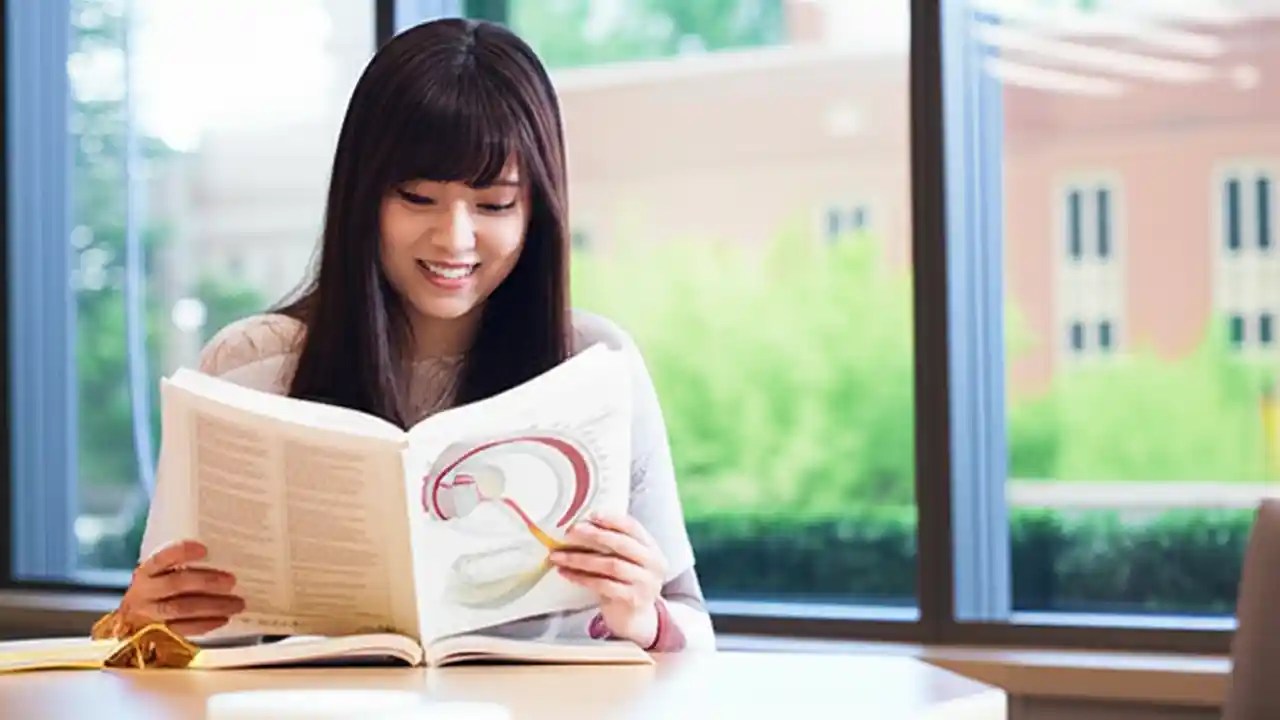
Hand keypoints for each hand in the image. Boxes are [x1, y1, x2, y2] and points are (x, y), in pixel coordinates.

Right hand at [118, 540, 243, 636]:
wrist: (128, 625)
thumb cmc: (154, 592)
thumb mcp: (158, 576)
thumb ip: (179, 567)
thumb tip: (219, 558)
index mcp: (146, 573)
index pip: (161, 559)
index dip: (181, 553)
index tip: (204, 549)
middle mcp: (145, 593)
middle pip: (175, 584)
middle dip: (205, 582)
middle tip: (231, 581)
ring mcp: (150, 615)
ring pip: (181, 609)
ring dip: (212, 606)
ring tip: (237, 603)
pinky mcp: (158, 634)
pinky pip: (183, 629)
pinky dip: (205, 624)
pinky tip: (224, 619)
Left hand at [549, 513, 666, 646]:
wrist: (634, 618)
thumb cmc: (625, 582)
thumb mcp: (626, 560)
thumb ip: (613, 544)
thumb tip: (580, 525)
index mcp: (652, 548)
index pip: (634, 527)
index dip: (613, 519)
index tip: (591, 514)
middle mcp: (653, 564)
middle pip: (623, 545)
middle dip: (595, 536)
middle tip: (572, 532)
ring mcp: (645, 583)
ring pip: (610, 565)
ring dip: (581, 559)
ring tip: (559, 556)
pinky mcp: (632, 600)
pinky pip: (603, 585)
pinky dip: (582, 578)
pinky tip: (567, 573)